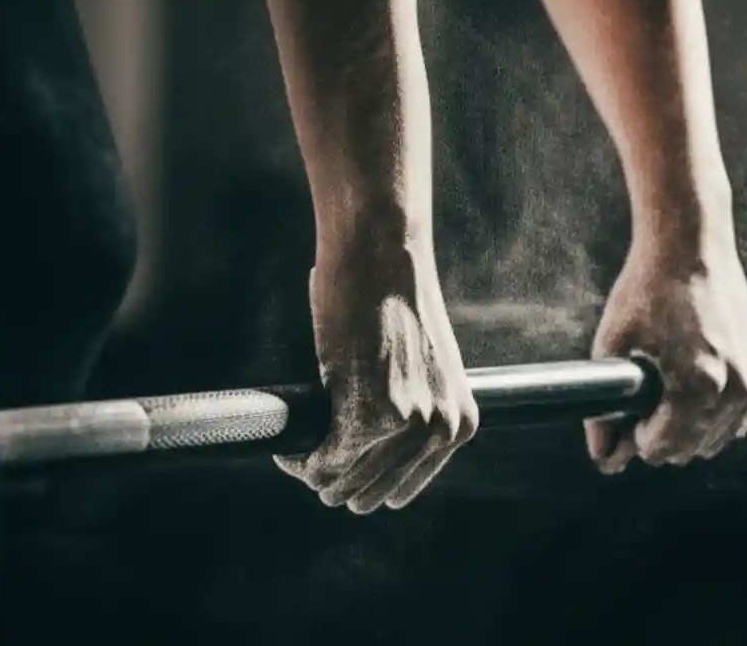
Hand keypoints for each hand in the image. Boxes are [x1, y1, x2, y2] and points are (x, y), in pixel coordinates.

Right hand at [275, 239, 477, 513]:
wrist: (382, 251)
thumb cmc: (393, 296)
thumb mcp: (422, 365)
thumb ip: (413, 406)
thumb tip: (371, 447)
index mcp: (460, 424)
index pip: (402, 488)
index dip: (363, 480)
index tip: (335, 463)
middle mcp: (441, 430)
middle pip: (371, 494)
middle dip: (335, 480)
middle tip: (308, 457)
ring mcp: (407, 426)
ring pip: (343, 484)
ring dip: (313, 472)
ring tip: (295, 451)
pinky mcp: (367, 415)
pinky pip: (321, 461)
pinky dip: (298, 459)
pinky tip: (286, 447)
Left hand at [587, 239, 746, 473]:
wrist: (691, 244)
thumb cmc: (646, 290)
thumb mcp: (612, 347)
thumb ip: (603, 411)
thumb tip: (604, 459)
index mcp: (696, 384)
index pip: (661, 449)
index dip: (634, 438)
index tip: (624, 416)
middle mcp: (733, 387)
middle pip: (690, 450)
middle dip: (660, 437)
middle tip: (639, 406)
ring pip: (716, 440)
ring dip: (688, 430)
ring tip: (663, 397)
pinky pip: (739, 418)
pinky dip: (714, 417)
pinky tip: (690, 398)